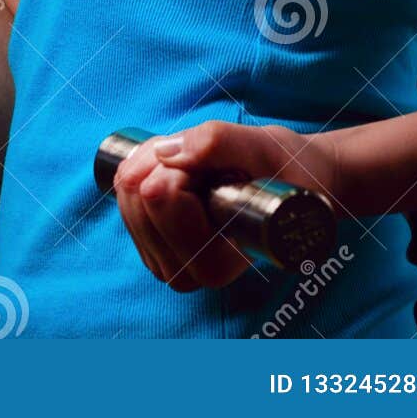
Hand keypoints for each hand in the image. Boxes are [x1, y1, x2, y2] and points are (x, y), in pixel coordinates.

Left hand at [111, 119, 345, 291]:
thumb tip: (163, 152)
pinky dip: (147, 167)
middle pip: (137, 195)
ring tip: (201, 169)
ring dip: (156, 162)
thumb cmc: (286, 171)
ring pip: (125, 193)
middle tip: (211, 165)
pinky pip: (123, 193)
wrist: (293, 185)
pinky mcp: (151, 246)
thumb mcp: (263, 147)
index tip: (221, 169)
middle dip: (167, 162)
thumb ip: (216, 144)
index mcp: (215, 264)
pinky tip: (181, 172)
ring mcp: (164, 262)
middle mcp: (184, 273)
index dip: (185, 166)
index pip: (161, 197)